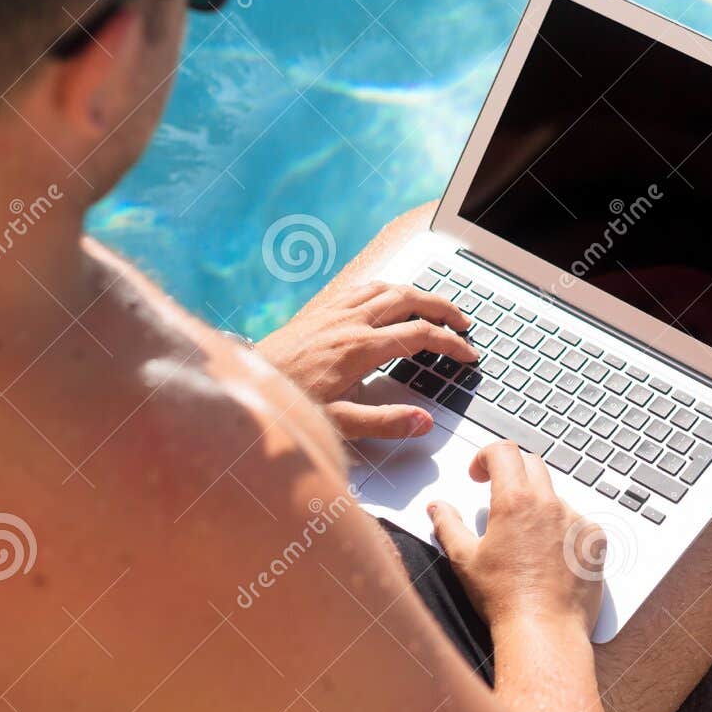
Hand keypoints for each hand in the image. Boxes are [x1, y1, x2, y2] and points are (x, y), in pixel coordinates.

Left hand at [254, 281, 477, 439]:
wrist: (244, 384)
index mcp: (361, 348)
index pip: (421, 335)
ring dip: (418, 294)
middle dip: (444, 308)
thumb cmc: (288, 404)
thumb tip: (423, 422)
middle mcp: (350, 322)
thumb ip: (385, 422)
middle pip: (410, 300)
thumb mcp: (339, 423)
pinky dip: (388, 289)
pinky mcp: (320, 310)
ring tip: (435, 307)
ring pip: (388, 288)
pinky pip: (363, 288)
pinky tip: (391, 298)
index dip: (452, 344)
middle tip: (464, 322)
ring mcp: (334, 312)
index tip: (467, 354)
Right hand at [427, 442, 603, 635]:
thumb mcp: (463, 559)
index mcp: (516, 501)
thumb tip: (437, 507)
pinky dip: (561, 529)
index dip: (486, 457)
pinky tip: (548, 557)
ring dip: (537, 505)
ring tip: (522, 541)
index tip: (479, 475)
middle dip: (512, 474)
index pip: (504, 451)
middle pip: (532, 466)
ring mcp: (577, 521)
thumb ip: (447, 524)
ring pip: (555, 496)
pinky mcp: (594, 540)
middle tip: (497, 498)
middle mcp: (550, 504)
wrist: (544, 631)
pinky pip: (577, 521)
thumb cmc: (503, 599)